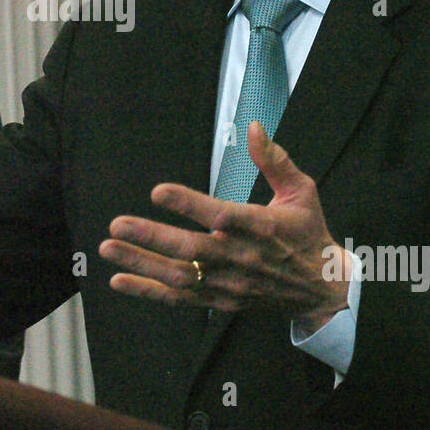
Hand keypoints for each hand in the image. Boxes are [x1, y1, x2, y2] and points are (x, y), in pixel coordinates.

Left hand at [98, 122, 349, 330]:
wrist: (321, 289)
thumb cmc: (307, 233)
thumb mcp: (301, 191)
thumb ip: (275, 160)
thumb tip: (254, 128)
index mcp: (260, 227)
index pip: (220, 215)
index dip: (188, 204)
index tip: (158, 191)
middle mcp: (241, 257)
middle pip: (191, 250)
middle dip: (151, 237)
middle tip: (117, 224)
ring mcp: (229, 283)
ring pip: (180, 277)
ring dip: (141, 263)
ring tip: (108, 248)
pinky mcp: (221, 301)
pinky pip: (180, 299)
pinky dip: (148, 291)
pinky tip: (119, 280)